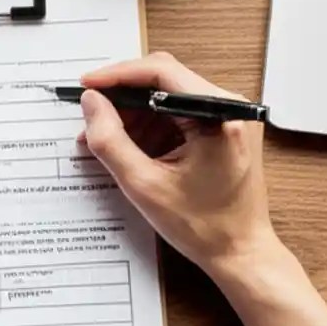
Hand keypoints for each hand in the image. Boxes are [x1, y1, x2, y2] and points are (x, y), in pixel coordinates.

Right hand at [79, 52, 278, 278]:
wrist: (240, 253)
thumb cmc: (205, 227)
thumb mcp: (144, 185)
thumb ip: (110, 140)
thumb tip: (91, 103)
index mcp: (220, 115)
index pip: (161, 72)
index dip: (117, 75)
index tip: (86, 85)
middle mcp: (230, 107)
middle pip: (162, 81)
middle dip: (122, 99)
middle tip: (91, 118)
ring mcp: (228, 115)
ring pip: (166, 97)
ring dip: (133, 115)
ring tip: (106, 141)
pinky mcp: (222, 127)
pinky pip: (177, 113)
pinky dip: (150, 127)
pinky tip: (130, 148)